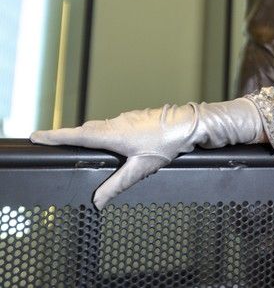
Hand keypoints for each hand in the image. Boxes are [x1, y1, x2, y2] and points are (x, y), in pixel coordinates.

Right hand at [31, 98, 262, 208]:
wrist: (190, 124)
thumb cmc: (166, 144)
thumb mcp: (140, 169)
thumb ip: (117, 185)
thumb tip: (98, 201)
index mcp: (113, 134)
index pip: (77, 135)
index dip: (55, 136)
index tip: (36, 136)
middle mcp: (117, 123)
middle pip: (86, 130)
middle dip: (68, 135)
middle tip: (51, 140)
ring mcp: (127, 118)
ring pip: (102, 126)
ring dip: (88, 133)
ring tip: (76, 141)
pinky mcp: (137, 118)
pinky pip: (115, 125)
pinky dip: (106, 131)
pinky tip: (112, 141)